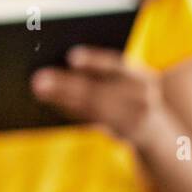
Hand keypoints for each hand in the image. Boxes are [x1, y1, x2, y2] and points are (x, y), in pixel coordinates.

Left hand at [31, 46, 163, 144]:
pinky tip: (49, 101)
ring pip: (92, 108)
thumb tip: (63, 57)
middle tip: (38, 79)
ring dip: (61, 99)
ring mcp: (133, 119)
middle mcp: (141, 98)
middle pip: (98, 91)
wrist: (154, 127)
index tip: (71, 56)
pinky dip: (68, 110)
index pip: (117, 65)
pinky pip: (90, 121)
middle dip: (66, 85)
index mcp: (142, 76)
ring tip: (37, 89)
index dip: (94, 61)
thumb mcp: (126, 76)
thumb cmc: (129, 90)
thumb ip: (102, 67)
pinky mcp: (121, 134)